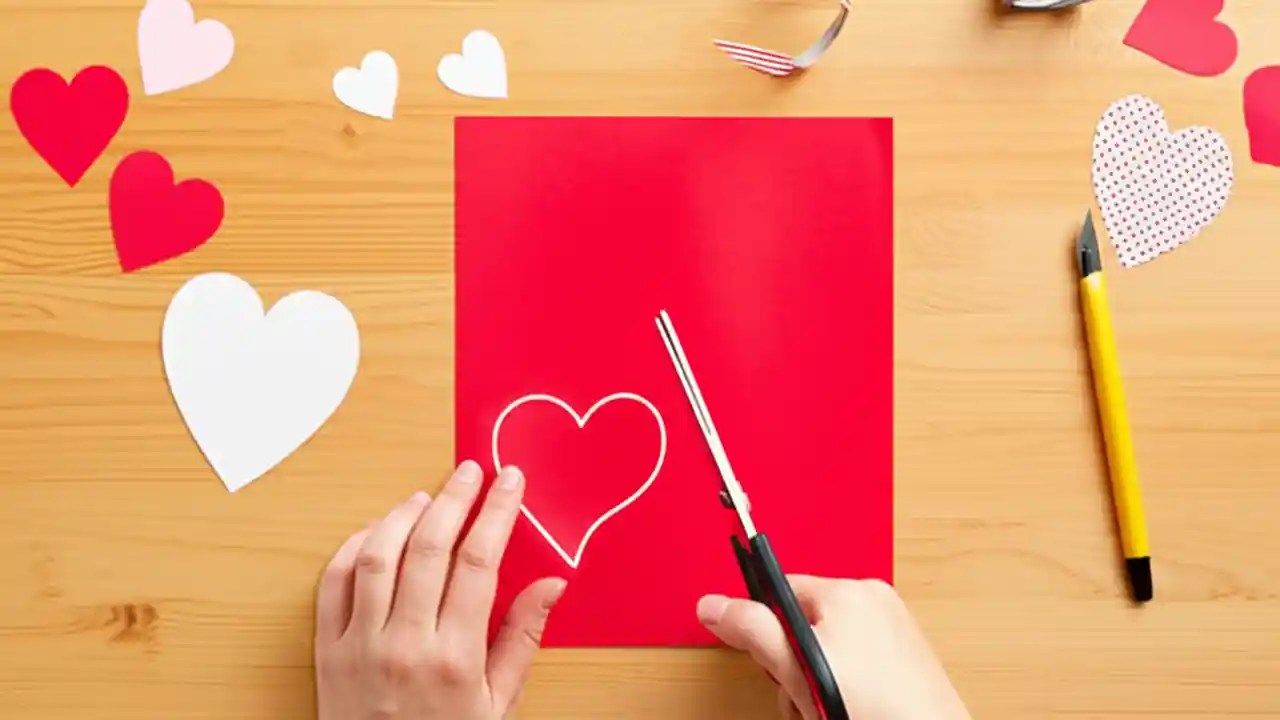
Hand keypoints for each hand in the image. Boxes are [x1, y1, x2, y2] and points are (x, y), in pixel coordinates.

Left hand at [315, 461, 566, 719]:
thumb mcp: (499, 705)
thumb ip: (523, 639)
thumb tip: (553, 584)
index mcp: (456, 657)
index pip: (479, 562)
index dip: (497, 512)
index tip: (509, 482)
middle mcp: (405, 645)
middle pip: (429, 547)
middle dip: (455, 498)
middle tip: (470, 471)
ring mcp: (360, 646)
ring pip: (377, 555)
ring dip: (403, 515)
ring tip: (427, 496)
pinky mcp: (327, 651)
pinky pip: (333, 583)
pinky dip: (353, 547)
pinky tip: (377, 532)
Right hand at [698, 577, 969, 719]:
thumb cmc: (877, 713)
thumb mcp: (801, 672)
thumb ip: (754, 631)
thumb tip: (714, 605)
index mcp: (848, 591)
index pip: (778, 590)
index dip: (762, 628)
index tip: (763, 657)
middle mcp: (873, 599)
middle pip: (801, 619)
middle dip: (792, 661)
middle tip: (804, 694)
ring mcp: (893, 626)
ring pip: (827, 644)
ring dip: (816, 678)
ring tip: (830, 708)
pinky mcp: (904, 652)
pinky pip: (855, 656)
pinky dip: (844, 682)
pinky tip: (850, 708)